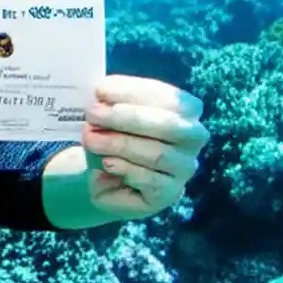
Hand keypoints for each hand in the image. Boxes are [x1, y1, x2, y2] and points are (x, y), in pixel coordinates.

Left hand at [80, 74, 209, 220]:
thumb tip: (102, 94)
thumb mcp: (110, 112)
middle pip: (168, 125)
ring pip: (157, 154)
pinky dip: (125, 169)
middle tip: (92, 114)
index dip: (134, 92)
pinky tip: (106, 164)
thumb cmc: (113, 132)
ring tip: (90, 140)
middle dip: (126, 118)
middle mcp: (192, 138)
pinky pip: (150, 180)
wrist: (104, 173)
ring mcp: (184, 167)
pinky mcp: (169, 193)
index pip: (170, 97)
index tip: (100, 90)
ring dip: (119, 144)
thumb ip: (111, 101)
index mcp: (185, 109)